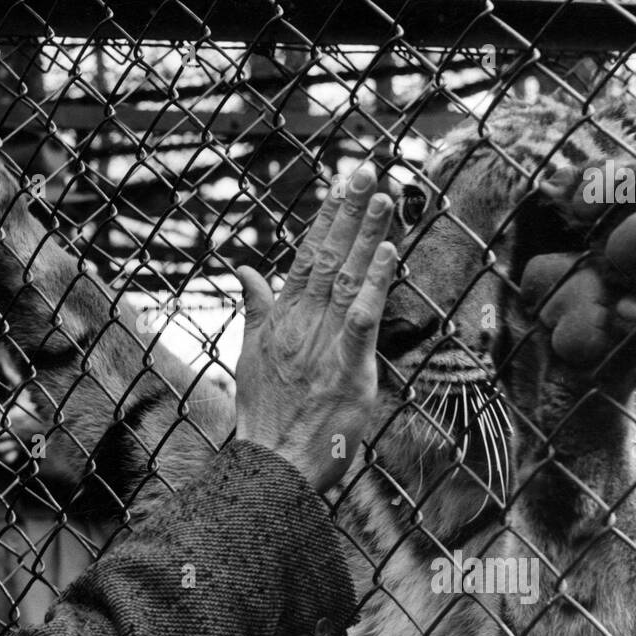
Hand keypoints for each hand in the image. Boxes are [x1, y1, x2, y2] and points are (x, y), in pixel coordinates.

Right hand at [234, 165, 396, 491]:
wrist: (271, 465)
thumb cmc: (265, 414)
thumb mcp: (250, 354)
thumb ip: (254, 308)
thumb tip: (246, 267)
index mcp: (282, 319)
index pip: (306, 257)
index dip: (325, 218)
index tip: (342, 181)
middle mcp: (302, 325)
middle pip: (329, 258)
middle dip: (349, 212)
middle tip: (368, 170)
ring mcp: (324, 347)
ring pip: (348, 280)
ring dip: (367, 237)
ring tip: (384, 198)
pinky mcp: (348, 373)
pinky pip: (362, 323)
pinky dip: (375, 288)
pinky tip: (389, 256)